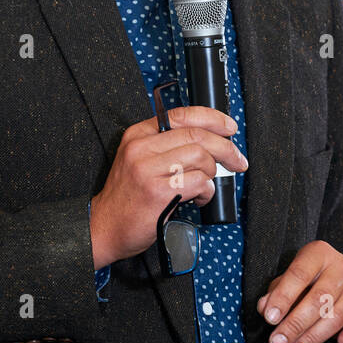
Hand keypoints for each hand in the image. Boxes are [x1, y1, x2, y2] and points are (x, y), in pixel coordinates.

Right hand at [90, 106, 247, 268]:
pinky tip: (198, 198)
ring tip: (204, 186)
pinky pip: (199, 183)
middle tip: (237, 160)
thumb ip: (166, 146)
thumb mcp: (138, 160)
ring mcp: (148, 169)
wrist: (104, 227)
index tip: (229, 128)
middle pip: (197, 136)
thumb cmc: (127, 197)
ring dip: (212, 174)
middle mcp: (142, 148)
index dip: (213, 119)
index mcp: (138, 134)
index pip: (182, 115)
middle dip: (225, 148)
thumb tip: (210, 140)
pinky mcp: (158, 192)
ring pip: (201, 158)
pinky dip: (207, 191)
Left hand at [256, 241, 342, 342]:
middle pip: (319, 297)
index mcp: (319, 252)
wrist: (339, 279)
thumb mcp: (288, 280)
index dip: (283, 297)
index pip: (299, 274)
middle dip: (296, 322)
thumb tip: (265, 307)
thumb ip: (276, 292)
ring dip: (314, 335)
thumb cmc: (307, 280)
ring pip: (338, 313)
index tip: (270, 318)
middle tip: (277, 341)